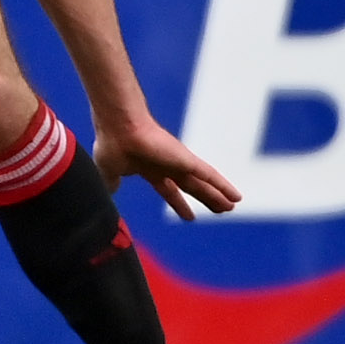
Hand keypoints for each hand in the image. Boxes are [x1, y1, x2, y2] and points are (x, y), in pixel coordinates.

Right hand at [94, 110, 240, 223]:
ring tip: (233, 205)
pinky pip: (209, 175)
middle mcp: (167, 166)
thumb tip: (108, 192)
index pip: (168, 190)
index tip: (189, 216)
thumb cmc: (112, 144)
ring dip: (219, 195)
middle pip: (192, 187)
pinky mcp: (186, 160)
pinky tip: (235, 196)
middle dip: (206, 199)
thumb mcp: (109, 171)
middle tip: (221, 209)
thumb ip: (111, 183)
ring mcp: (178, 162)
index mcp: (149, 169)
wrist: (118, 127)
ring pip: (204, 183)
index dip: (178, 203)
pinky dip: (223, 186)